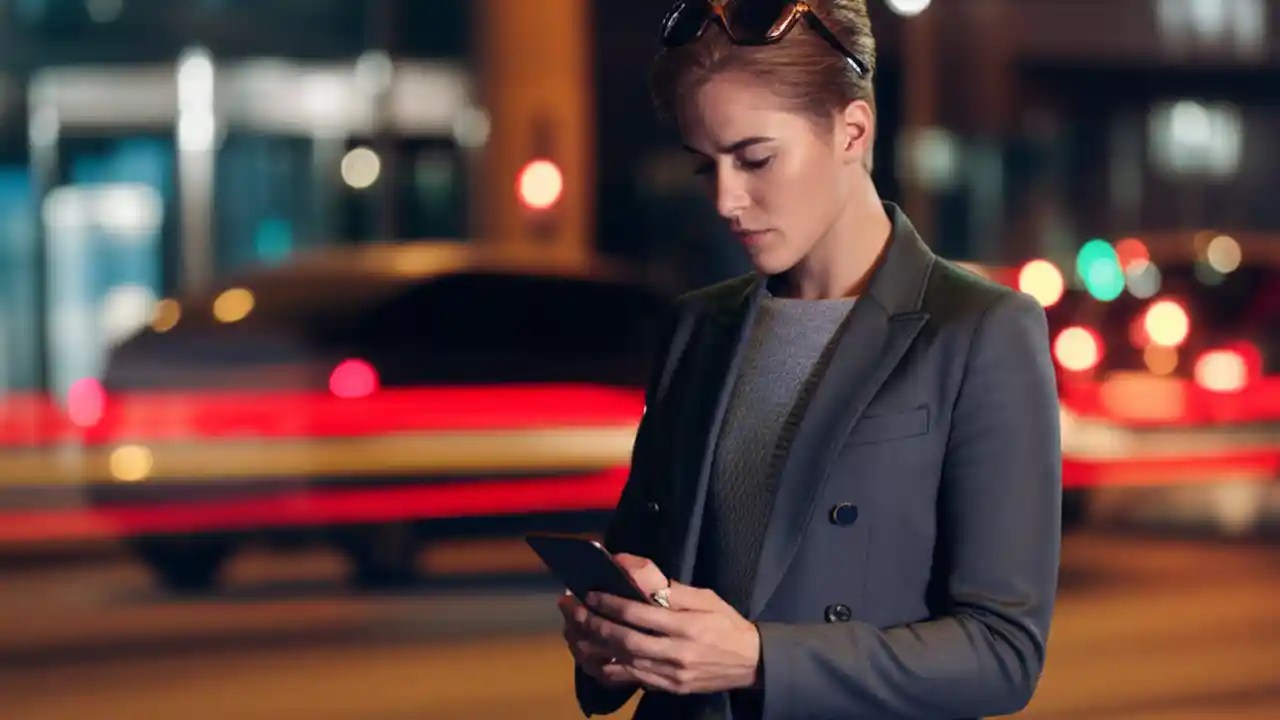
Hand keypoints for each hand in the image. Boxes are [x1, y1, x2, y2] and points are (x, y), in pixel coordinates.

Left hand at [585, 578, 761, 695]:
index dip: (611, 603)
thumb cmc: (726, 624)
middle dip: (592, 623)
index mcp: (686, 625)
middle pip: (624, 640)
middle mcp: (675, 652)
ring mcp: (670, 674)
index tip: (590, 593)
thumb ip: (674, 590)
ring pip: (621, 663)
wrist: (751, 662)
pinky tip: (592, 658)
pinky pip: (630, 680)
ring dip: (592, 648)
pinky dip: (606, 670)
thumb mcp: (707, 598)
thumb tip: (639, 578)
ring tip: (572, 633)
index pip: (640, 614)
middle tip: (570, 609)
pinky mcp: (668, 687)